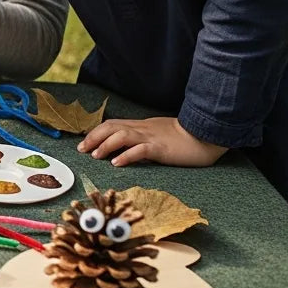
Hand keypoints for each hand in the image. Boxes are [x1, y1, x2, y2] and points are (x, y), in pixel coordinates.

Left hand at [79, 117, 227, 166]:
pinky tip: (117, 163)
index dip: (95, 132)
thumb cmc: (182, 138)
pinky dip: (126, 156)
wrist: (205, 136)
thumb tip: (122, 148)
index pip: (112, 124)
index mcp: (140, 126)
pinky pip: (140, 150)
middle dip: (93, 137)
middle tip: (82, 150)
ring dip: (105, 145)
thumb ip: (140, 138)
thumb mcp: (156, 134)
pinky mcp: (161, 149)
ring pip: (122, 136)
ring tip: (95, 156)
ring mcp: (152, 138)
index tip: (84, 143)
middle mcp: (142, 129)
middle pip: (111, 127)